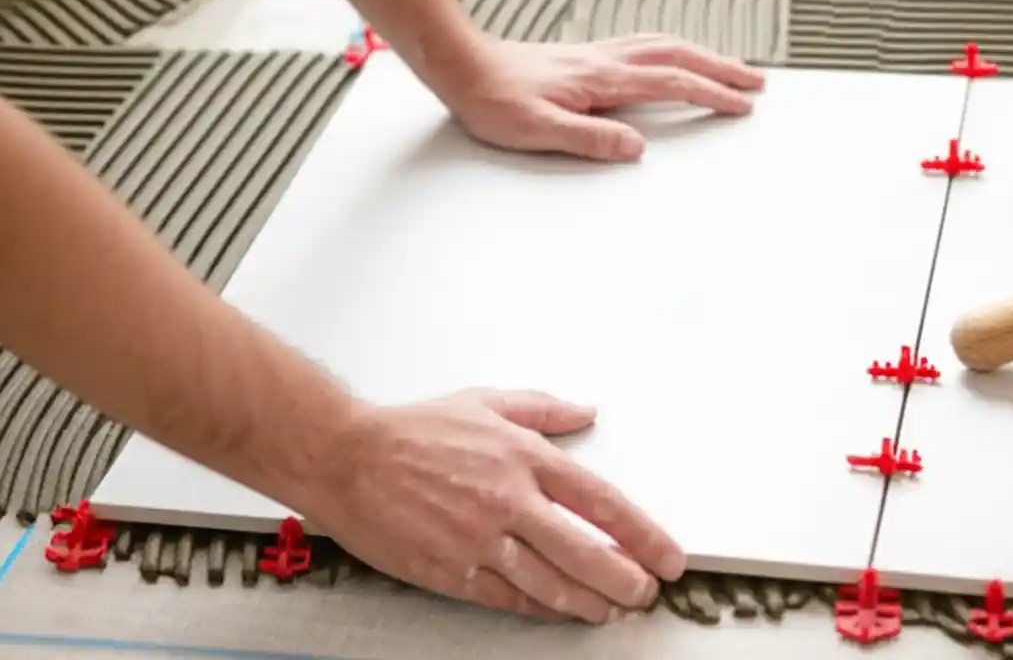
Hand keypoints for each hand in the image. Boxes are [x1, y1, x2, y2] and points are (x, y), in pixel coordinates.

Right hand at [307, 388, 685, 622]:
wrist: (347, 457)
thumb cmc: (411, 430)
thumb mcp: (484, 401)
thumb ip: (542, 408)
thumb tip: (585, 411)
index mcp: (523, 457)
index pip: (602, 502)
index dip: (643, 534)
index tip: (666, 554)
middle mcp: (508, 501)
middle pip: (586, 554)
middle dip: (626, 580)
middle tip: (645, 592)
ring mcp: (480, 541)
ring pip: (551, 585)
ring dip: (590, 602)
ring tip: (611, 608)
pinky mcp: (452, 570)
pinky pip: (509, 599)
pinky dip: (541, 609)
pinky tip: (560, 610)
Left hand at [442, 34, 764, 161]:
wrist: (462, 67)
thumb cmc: (493, 100)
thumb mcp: (538, 130)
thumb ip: (590, 139)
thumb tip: (635, 148)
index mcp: (602, 79)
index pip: (671, 83)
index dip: (711, 94)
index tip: (742, 105)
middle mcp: (604, 60)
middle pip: (679, 56)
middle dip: (721, 69)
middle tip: (755, 82)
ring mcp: (596, 55)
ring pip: (663, 45)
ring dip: (701, 55)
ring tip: (727, 68)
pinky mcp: (584, 57)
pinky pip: (643, 45)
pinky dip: (672, 49)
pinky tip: (671, 58)